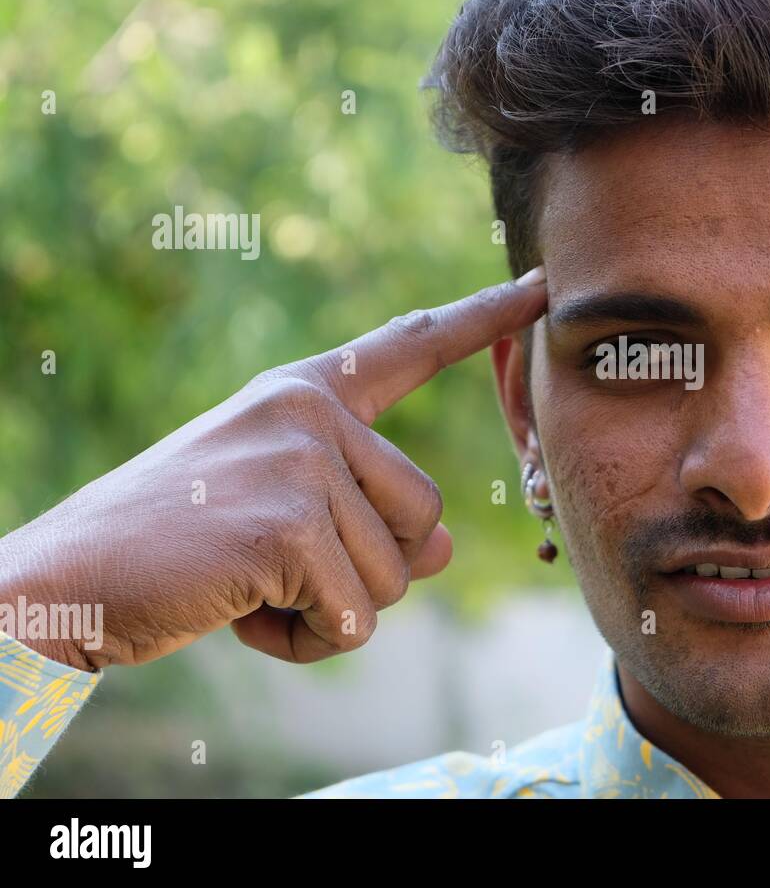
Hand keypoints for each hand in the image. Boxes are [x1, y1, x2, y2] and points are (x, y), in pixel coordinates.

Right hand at [0, 269, 547, 670]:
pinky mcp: (288, 524)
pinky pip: (354, 618)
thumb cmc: (181, 544)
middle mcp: (311, 412)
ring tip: (252, 587)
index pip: (412, 346)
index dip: (485, 317)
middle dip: (370, 569)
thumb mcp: (287, 518)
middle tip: (277, 568)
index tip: (545, 283)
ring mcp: (301, 461)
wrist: (69, 579)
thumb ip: (370, 518)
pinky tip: (242, 615)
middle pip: (427, 515)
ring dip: (332, 609)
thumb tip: (448, 549)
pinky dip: (305, 641)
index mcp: (307, 394)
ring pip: (397, 577)